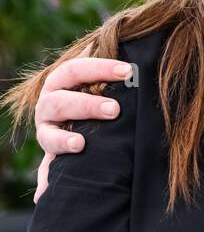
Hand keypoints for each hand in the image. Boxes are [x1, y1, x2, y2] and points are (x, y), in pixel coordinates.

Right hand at [34, 53, 132, 196]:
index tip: (128, 71)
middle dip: (86, 105)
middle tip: (114, 110)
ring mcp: (47, 130)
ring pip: (49, 134)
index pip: (77, 69)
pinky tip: (47, 193)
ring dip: (64, 140)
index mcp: (63, 81)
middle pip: (61, 101)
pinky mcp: (49, 155)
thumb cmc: (100, 95)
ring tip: (81, 145)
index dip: (100, 68)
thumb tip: (123, 38)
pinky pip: (46, 168)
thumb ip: (108, 66)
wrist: (85, 125)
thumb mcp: (102, 79)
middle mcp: (50, 104)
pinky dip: (48, 180)